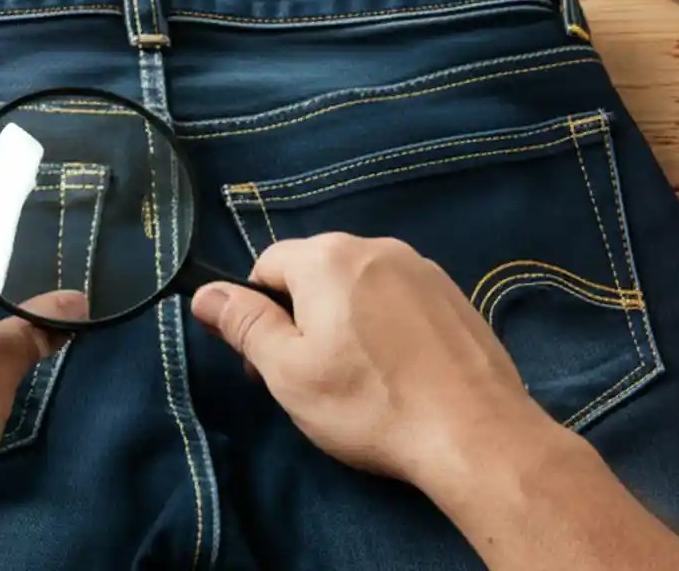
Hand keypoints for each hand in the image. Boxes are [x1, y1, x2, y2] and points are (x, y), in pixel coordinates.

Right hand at [190, 232, 559, 490]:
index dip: (256, 312)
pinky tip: (398, 371)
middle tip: (309, 377)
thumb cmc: (369, 404)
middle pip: (314, 271)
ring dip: (344, 319)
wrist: (474, 433)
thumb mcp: (287, 371)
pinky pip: (398, 298)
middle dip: (301, 315)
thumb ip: (243, 324)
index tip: (267, 362)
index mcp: (328, 258)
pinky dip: (386, 324)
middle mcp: (376, 246)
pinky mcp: (454, 294)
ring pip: (358, 284)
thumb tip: (204, 292)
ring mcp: (422, 267)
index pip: (267, 265)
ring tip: (358, 378)